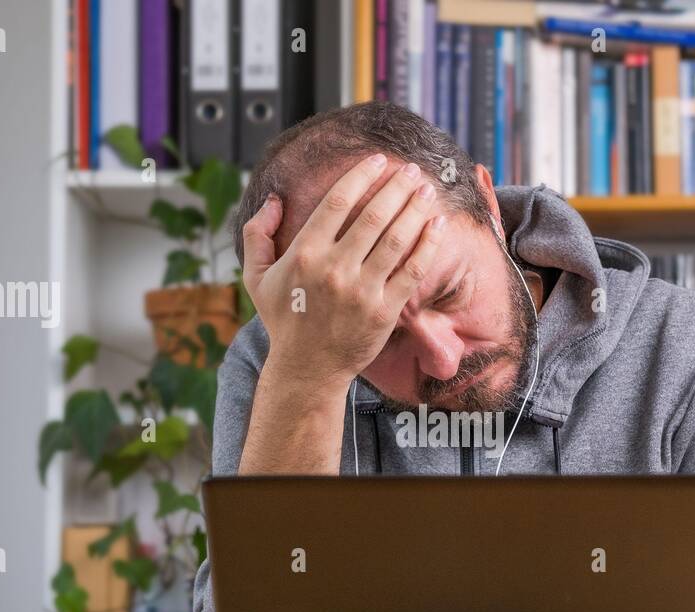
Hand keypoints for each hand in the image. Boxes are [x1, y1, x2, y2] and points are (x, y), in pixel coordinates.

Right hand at [239, 153, 446, 394]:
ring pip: (396, 238)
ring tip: (427, 191)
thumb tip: (275, 199)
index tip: (379, 160)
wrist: (308, 368)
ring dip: (415, 209)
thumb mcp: (256, 277)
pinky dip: (427, 244)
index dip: (362, 175)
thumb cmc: (285, 319)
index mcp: (304, 253)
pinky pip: (412, 270)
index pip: (338, 201)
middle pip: (374, 215)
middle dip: (397, 186)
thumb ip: (256, 234)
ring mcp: (362, 290)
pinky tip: (437, 225)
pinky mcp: (385, 311)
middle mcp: (334, 268)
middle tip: (413, 171)